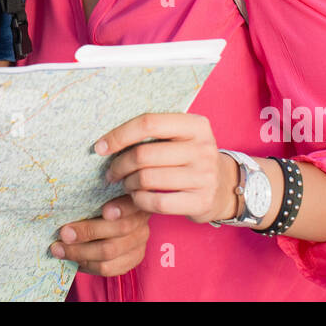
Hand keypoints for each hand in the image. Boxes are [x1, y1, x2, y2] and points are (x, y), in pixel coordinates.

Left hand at [50, 195, 149, 275]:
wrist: (109, 228)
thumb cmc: (98, 208)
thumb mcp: (97, 199)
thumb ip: (91, 200)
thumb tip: (67, 203)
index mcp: (133, 202)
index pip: (132, 204)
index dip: (121, 208)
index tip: (104, 211)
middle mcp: (141, 223)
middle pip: (119, 230)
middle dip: (87, 232)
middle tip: (64, 234)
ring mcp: (138, 244)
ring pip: (109, 252)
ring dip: (80, 252)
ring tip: (59, 250)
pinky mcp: (131, 261)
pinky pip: (108, 268)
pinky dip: (87, 265)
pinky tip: (73, 259)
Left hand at [97, 113, 233, 224]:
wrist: (225, 186)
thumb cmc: (190, 158)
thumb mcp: (181, 137)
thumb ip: (153, 135)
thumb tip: (104, 143)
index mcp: (195, 125)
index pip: (148, 123)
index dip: (119, 135)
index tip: (100, 147)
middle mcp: (202, 148)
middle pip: (144, 154)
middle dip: (119, 165)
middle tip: (112, 173)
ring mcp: (204, 176)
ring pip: (147, 179)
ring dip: (128, 184)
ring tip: (126, 185)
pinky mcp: (201, 201)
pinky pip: (157, 202)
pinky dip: (139, 201)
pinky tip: (137, 198)